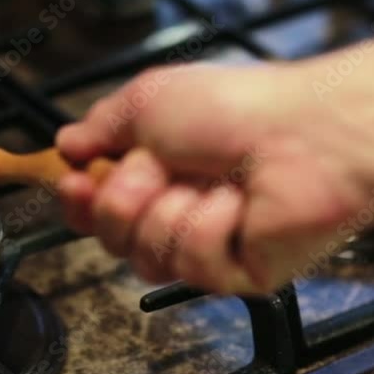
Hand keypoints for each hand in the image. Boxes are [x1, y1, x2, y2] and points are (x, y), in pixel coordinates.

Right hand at [55, 62, 373, 294]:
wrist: (306, 135)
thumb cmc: (236, 108)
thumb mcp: (150, 99)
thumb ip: (102, 124)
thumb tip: (67, 142)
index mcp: (160, 168)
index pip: (99, 204)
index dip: (79, 201)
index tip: (72, 182)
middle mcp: (179, 208)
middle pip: (114, 238)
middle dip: (122, 203)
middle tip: (153, 172)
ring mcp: (208, 245)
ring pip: (148, 256)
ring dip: (172, 212)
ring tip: (212, 183)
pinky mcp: (236, 273)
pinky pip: (192, 265)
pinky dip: (209, 228)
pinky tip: (238, 206)